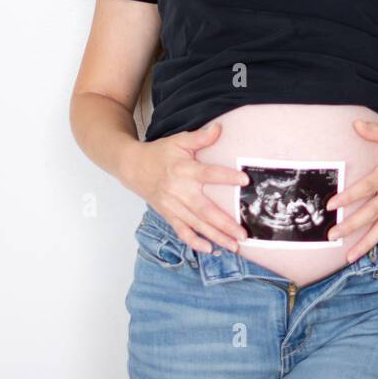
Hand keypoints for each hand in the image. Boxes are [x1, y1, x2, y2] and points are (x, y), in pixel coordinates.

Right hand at [135, 122, 249, 254]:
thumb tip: (220, 128)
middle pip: (205, 209)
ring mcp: (173, 206)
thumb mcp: (179, 141)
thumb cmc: (160, 153)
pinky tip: (210, 249)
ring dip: (216, 236)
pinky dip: (194, 242)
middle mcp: (180, 191)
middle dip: (225, 223)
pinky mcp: (168, 214)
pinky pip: (182, 231)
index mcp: (185, 170)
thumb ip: (200, 137)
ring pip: (197, 224)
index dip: (226, 176)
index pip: (209, 174)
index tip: (245, 181)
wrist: (132, 167)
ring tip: (234, 246)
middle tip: (243, 234)